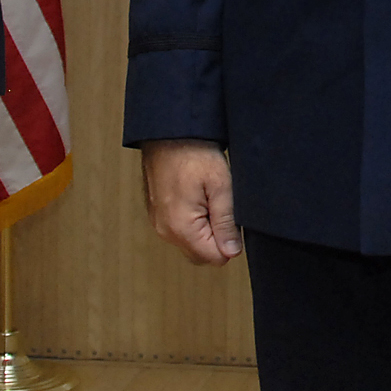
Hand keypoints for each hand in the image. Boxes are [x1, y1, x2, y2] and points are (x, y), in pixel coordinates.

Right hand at [142, 139, 241, 264]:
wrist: (169, 133)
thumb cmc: (194, 154)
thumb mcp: (221, 186)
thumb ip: (226, 223)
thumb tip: (232, 253)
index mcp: (181, 228)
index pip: (214, 258)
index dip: (230, 243)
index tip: (233, 217)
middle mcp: (165, 231)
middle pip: (201, 255)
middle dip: (217, 239)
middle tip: (222, 206)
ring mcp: (159, 224)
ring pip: (191, 244)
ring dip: (206, 230)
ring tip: (209, 198)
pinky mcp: (158, 216)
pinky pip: (181, 231)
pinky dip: (194, 223)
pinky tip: (199, 197)